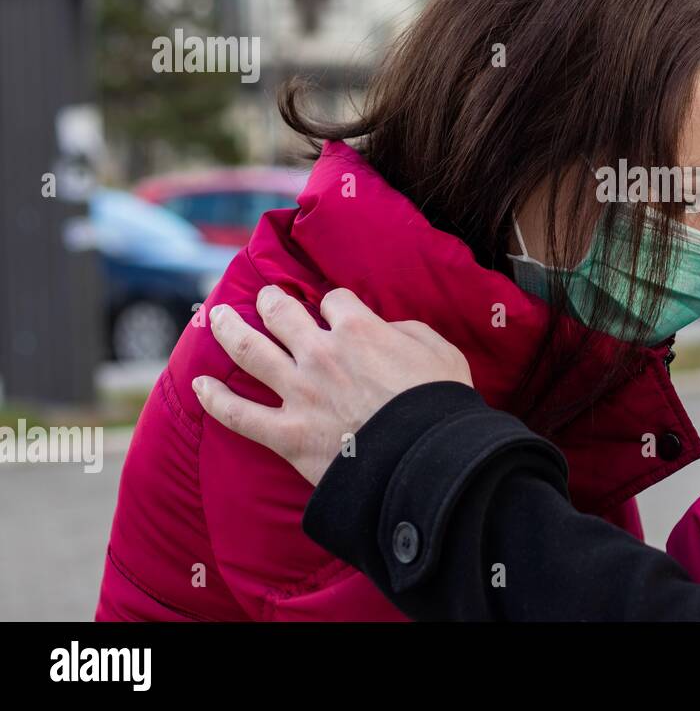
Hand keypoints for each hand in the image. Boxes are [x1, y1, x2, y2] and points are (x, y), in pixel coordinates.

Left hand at [193, 285, 471, 484]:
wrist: (426, 462)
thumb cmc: (441, 406)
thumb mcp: (441, 352)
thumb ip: (408, 331)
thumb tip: (386, 330)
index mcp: (359, 330)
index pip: (335, 300)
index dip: (337, 304)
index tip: (339, 312)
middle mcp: (321, 354)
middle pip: (281, 313)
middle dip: (271, 300)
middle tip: (265, 297)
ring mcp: (299, 393)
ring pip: (250, 351)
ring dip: (229, 329)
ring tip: (217, 316)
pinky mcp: (286, 434)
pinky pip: (239, 415)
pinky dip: (215, 400)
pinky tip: (199, 386)